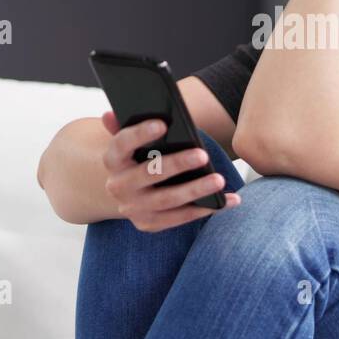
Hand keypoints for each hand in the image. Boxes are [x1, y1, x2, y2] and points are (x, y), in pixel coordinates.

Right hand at [100, 111, 240, 232]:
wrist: (126, 192)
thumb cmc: (137, 157)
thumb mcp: (129, 142)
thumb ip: (124, 126)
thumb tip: (108, 114)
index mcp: (113, 159)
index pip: (122, 144)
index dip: (141, 134)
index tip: (163, 124)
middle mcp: (118, 186)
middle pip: (149, 174)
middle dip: (177, 164)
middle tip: (203, 154)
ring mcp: (133, 208)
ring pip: (168, 200)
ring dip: (195, 190)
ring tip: (219, 179)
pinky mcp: (149, 223)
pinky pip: (181, 218)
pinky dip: (206, 209)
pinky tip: (229, 199)